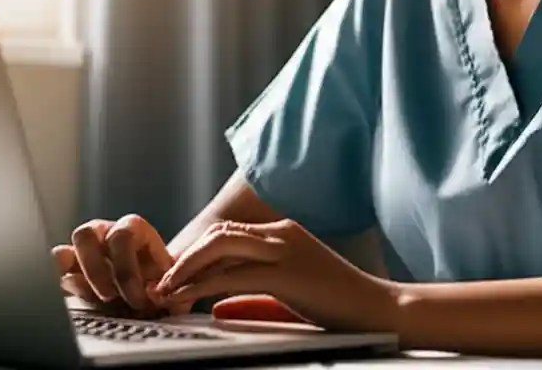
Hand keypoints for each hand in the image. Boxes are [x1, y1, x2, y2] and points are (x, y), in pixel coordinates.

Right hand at [51, 214, 191, 317]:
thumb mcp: (173, 284)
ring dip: (76, 281)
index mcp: (133, 228)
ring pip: (61, 254)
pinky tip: (77, 305)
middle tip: (110, 298)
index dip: (127, 271)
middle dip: (96, 271)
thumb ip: (168, 289)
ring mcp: (84, 251)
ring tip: (93, 302)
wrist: (155, 293)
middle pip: (85, 235)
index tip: (138, 299)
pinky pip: (54, 275)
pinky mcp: (69, 271)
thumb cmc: (164, 284)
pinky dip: (60, 289)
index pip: (121, 237)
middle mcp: (104, 233)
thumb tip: (157, 294)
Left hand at [152, 219, 397, 332]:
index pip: (227, 233)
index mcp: (282, 233)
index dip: (196, 252)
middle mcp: (280, 233)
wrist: (379, 309)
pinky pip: (234, 274)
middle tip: (162, 282)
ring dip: (188, 266)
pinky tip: (189, 298)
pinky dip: (204, 285)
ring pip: (221, 244)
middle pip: (218, 232)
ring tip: (167, 289)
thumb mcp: (289, 296)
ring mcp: (285, 249)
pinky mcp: (287, 272)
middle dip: (185, 256)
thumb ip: (252, 298)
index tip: (174, 276)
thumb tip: (215, 306)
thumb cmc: (339, 306)